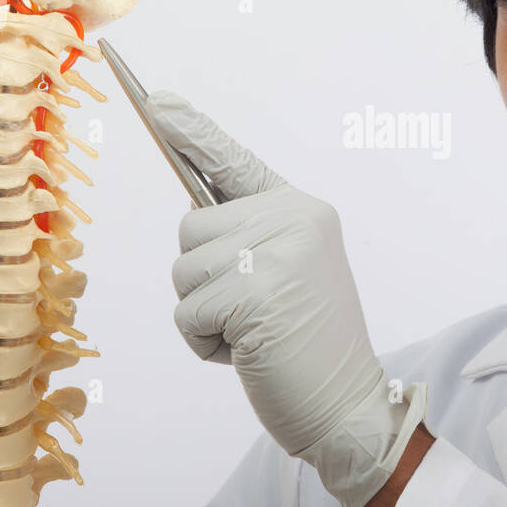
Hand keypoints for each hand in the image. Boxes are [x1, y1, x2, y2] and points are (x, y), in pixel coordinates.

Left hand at [144, 90, 427, 506]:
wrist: (348, 405)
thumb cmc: (307, 347)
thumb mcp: (285, 275)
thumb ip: (249, 239)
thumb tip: (195, 219)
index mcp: (303, 210)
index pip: (235, 163)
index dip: (193, 131)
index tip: (158, 101)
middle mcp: (293, 218)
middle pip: (191, 229)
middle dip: (204, 280)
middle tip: (256, 314)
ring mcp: (276, 252)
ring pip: (183, 270)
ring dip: (205, 315)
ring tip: (254, 333)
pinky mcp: (255, 292)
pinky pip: (187, 312)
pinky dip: (206, 344)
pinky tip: (250, 352)